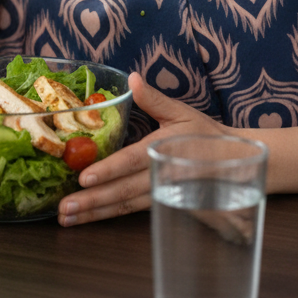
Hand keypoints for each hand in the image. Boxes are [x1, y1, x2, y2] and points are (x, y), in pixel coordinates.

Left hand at [57, 72, 224, 226]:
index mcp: (162, 149)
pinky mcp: (158, 202)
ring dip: (95, 214)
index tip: (84, 179)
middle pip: (122, 191)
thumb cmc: (205, 134)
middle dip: (92, 202)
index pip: (131, 162)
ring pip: (124, 206)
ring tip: (67, 218)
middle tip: (64, 209)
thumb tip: (132, 78)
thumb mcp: (182, 112)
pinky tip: (88, 218)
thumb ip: (154, 99)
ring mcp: (159, 193)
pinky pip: (130, 211)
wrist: (233, 163)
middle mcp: (159, 175)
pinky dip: (107, 216)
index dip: (108, 171)